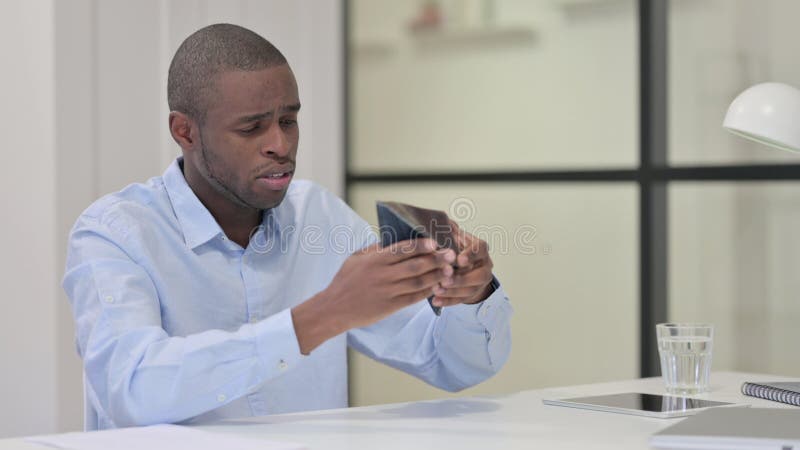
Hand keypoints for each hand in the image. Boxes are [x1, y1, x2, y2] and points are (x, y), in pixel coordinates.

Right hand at [292, 238, 455, 352]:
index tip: (435, 242)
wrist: (334, 308)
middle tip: (450, 255)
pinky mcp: (390, 306)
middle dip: (436, 259)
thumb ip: (375, 249)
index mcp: (375, 260)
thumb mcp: (356, 258)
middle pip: (416, 265)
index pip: (403, 249)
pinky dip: (427, 291)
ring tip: (449, 271)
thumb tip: (393, 239)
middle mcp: (383, 275)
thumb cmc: (345, 280)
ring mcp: (388, 291)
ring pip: (418, 282)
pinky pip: (414, 298)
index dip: (421, 245)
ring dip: (436, 276)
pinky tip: (437, 286)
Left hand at [430, 221, 493, 307]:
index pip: (480, 250)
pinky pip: (462, 299)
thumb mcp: (454, 237)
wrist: (463, 264)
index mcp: (480, 248)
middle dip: (461, 279)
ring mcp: (480, 281)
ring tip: (436, 291)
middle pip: (478, 275)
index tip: (459, 260)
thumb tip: (442, 221)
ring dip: (453, 292)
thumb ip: (449, 230)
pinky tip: (436, 300)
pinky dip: (448, 301)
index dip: (470, 255)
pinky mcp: (473, 293)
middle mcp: (485, 265)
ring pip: (470, 290)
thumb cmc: (456, 247)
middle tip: (444, 280)